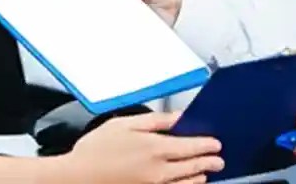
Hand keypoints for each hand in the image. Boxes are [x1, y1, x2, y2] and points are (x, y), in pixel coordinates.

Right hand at [63, 111, 223, 182]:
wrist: (77, 178)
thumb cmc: (96, 150)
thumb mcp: (125, 124)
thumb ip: (155, 121)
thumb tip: (178, 117)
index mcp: (155, 148)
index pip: (191, 147)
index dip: (207, 145)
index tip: (216, 144)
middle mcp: (159, 171)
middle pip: (193, 167)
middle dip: (208, 162)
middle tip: (218, 160)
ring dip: (199, 178)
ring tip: (205, 174)